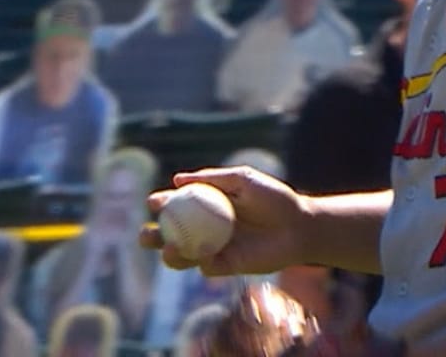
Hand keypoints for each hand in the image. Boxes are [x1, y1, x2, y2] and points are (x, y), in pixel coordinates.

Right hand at [143, 166, 311, 276]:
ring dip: (170, 254)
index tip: (153, 202)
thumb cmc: (273, 198)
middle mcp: (204, 228)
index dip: (160, 204)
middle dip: (151, 237)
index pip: (175, 205)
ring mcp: (213, 248)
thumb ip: (212, 178)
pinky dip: (201, 260)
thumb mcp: (244, 180)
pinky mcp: (226, 266)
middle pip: (169, 234)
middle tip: (146, 235)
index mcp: (205, 204)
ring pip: (181, 255)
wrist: (298, 225)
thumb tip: (177, 179)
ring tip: (169, 247)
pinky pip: (206, 266)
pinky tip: (204, 252)